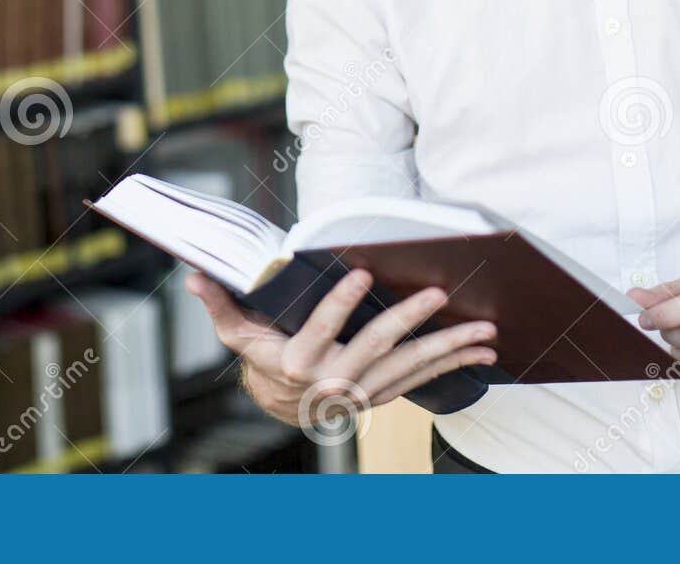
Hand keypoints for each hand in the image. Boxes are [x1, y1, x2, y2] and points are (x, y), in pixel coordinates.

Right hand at [184, 267, 497, 426]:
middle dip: (411, 319)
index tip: (363, 273)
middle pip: (378, 346)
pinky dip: (455, 366)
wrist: (283, 406)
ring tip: (485, 331)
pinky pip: (423, 379)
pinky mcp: (384, 394)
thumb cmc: (264, 357)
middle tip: (438, 294)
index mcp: (299, 362)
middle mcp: (334, 381)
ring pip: (411, 366)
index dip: (342, 301)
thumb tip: (194, 276)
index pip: (323, 328)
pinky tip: (484, 353)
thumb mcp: (238, 334)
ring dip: (451, 348)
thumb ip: (220, 305)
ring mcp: (364, 391)